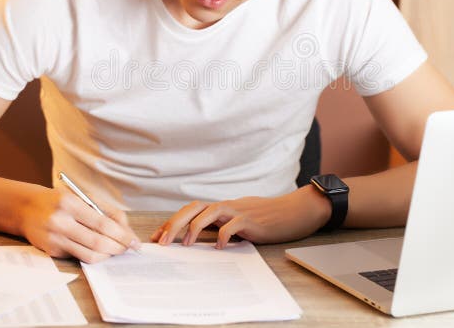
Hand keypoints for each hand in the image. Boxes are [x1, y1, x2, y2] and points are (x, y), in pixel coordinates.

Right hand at [18, 185, 140, 262]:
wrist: (26, 208)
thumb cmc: (60, 201)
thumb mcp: (82, 197)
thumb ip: (106, 211)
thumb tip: (127, 231)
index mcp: (70, 203)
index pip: (103, 224)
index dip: (122, 235)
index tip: (134, 241)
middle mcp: (61, 222)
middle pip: (98, 242)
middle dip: (118, 247)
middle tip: (129, 248)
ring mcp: (55, 238)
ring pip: (89, 254)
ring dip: (108, 255)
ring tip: (116, 250)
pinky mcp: (52, 251)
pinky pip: (79, 257)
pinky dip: (94, 255)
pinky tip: (100, 250)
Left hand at [150, 185, 331, 247]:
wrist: (295, 211)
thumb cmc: (268, 219)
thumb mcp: (240, 221)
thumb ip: (223, 226)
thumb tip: (202, 239)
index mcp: (222, 208)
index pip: (191, 210)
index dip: (173, 221)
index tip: (158, 237)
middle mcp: (228, 206)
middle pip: (194, 207)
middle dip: (176, 223)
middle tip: (162, 241)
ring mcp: (240, 211)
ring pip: (210, 211)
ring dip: (195, 227)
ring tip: (185, 243)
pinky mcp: (253, 220)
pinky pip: (234, 224)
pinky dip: (225, 234)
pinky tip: (220, 246)